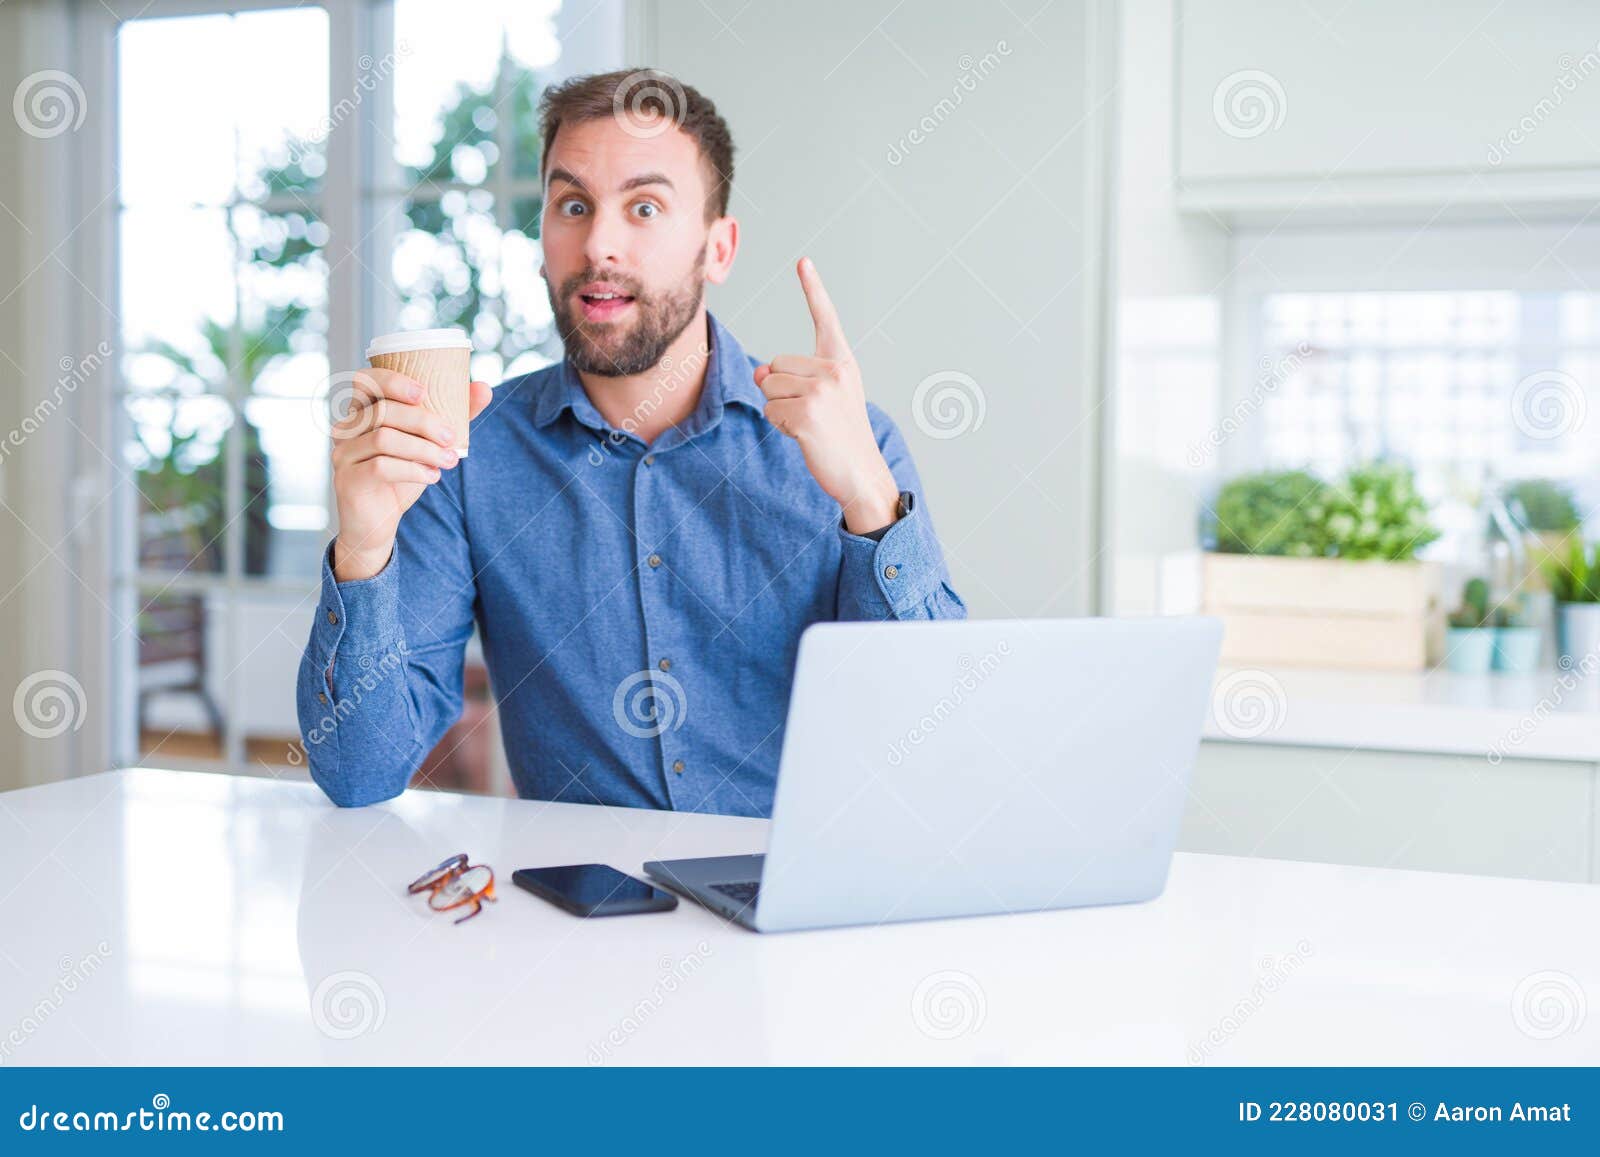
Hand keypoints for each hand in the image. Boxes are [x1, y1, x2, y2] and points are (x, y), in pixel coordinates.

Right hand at [330, 370, 492, 580]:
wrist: (378, 522)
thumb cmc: (401, 476)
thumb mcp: (427, 444)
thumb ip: (453, 417)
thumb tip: (484, 387)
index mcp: (362, 412)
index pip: (366, 381)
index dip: (393, 381)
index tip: (424, 392)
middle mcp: (347, 428)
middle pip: (383, 411)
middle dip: (423, 422)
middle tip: (452, 437)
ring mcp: (343, 454)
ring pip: (384, 439)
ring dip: (424, 449)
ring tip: (449, 461)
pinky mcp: (348, 480)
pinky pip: (381, 467)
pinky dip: (413, 470)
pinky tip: (432, 476)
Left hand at [754, 258, 899, 535]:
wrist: (861, 473)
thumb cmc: (840, 436)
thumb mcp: (824, 399)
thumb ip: (794, 378)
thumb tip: (760, 373)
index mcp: (842, 362)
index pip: (825, 319)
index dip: (813, 289)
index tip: (802, 261)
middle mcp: (835, 371)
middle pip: (776, 365)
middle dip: (781, 391)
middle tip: (812, 415)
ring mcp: (821, 392)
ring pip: (769, 389)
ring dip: (779, 411)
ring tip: (810, 426)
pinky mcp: (806, 414)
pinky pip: (770, 411)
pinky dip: (780, 427)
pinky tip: (805, 437)